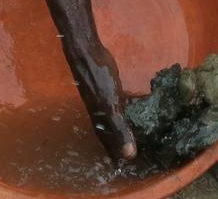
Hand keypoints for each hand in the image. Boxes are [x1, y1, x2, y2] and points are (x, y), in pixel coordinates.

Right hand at [66, 37, 136, 161]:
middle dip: (118, 143)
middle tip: (129, 153)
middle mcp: (99, 111)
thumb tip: (129, 155)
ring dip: (120, 126)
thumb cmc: (99, 79)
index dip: (116, 154)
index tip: (124, 166)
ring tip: (131, 133)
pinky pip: (116, 103)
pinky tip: (131, 106)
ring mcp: (101, 98)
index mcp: (101, 120)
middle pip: (109, 132)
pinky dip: (123, 108)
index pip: (109, 143)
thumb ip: (121, 130)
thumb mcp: (112, 107)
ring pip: (112, 118)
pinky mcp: (106, 86)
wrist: (86, 52)